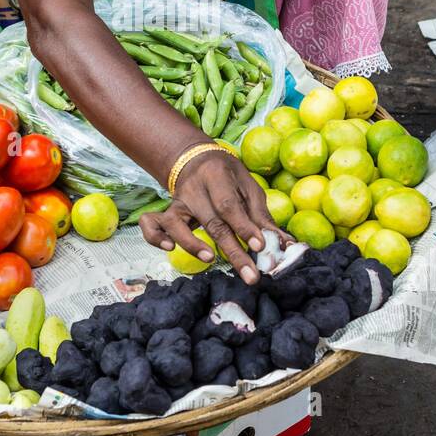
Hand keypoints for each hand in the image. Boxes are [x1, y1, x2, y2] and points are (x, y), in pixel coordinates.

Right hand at [139, 150, 282, 284]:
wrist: (196, 158)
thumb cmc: (228, 177)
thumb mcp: (249, 187)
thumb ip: (262, 217)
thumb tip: (284, 245)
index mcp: (217, 176)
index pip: (229, 205)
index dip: (244, 227)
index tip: (260, 247)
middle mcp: (194, 189)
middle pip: (212, 222)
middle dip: (233, 251)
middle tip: (250, 276)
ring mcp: (177, 201)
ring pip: (176, 224)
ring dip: (191, 244)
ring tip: (210, 259)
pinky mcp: (166, 212)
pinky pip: (151, 224)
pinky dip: (155, 237)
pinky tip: (169, 249)